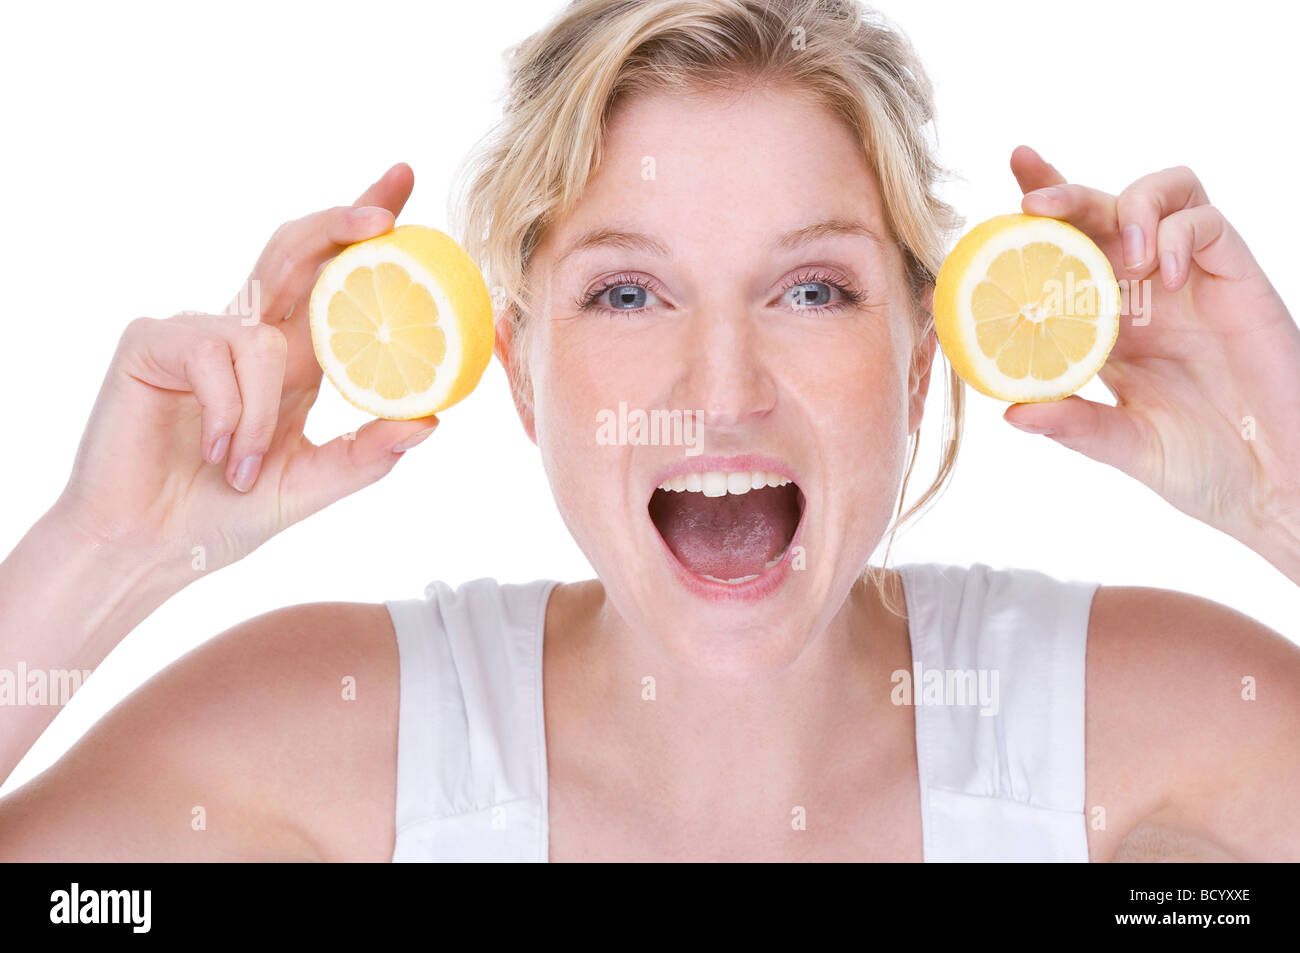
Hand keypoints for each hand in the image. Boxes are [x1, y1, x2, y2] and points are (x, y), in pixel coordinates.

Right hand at [54, 162, 440, 576]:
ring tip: (246, 469)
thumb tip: (432, 421)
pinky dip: (232, 413)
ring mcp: (198, 333)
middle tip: (385, 211)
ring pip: (263, 337)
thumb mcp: (314, 483)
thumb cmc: (225, 514)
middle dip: (342, 222)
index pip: (335, 283)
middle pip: (298, 254)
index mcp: (291, 361)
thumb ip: (369, 454)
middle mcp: (249, 337)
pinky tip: (219, 453)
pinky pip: (214, 356)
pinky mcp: (152, 342)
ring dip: (266, 414)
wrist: (150, 549)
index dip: (361, 231)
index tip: (402, 188)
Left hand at [1003, 145, 1299, 559]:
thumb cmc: (1204, 467)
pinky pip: (1208, 224)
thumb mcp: (1126, 446)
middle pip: (1104, 210)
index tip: (1008, 175)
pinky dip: (1178, 234)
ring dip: (1129, 206)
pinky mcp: (1238, 280)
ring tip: (1118, 258)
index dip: (1043, 205)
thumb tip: (1008, 412)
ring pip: (1164, 193)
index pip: (1067, 249)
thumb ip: (1073, 425)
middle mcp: (1146, 292)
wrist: (1276, 487)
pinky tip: (1160, 276)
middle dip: (1064, 191)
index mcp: (1108, 323)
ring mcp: (1192, 281)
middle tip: (1030, 202)